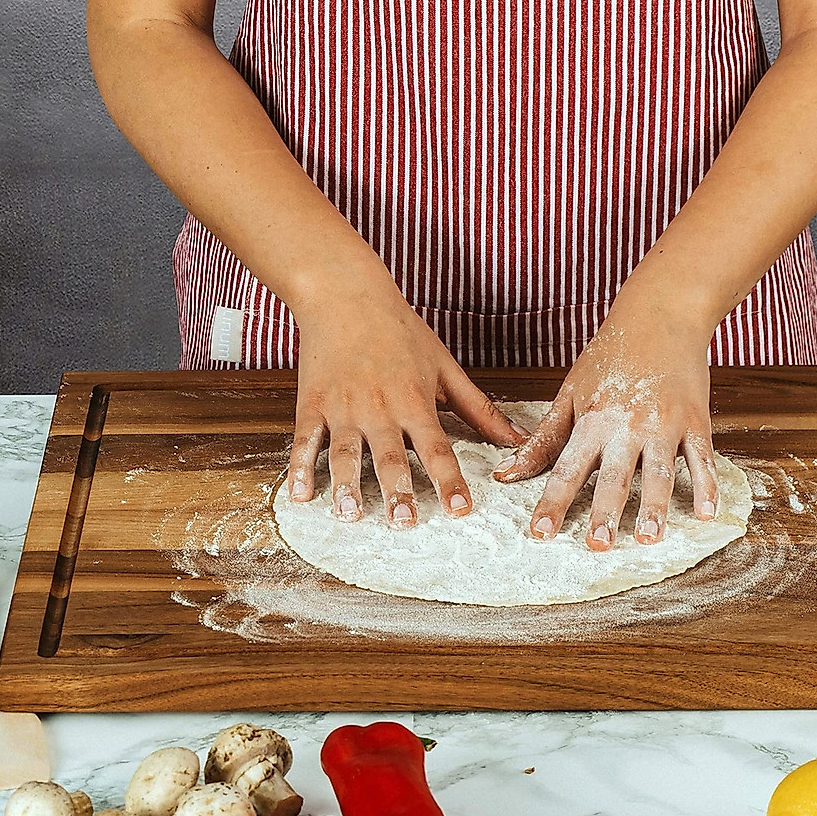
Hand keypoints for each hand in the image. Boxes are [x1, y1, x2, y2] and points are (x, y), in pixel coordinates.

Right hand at [287, 265, 526, 526]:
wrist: (345, 293)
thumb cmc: (400, 329)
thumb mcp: (445, 366)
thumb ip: (479, 408)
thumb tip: (517, 438)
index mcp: (415, 401)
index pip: (437, 448)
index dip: (450, 481)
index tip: (460, 510)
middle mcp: (379, 408)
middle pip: (390, 456)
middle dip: (397, 491)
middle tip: (403, 522)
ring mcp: (342, 408)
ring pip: (344, 454)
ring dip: (347, 486)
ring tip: (350, 515)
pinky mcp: (311, 404)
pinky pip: (305, 441)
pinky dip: (300, 469)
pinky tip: (299, 496)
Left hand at [492, 302, 718, 549]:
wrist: (661, 314)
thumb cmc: (610, 356)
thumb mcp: (570, 394)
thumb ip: (543, 440)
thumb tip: (505, 475)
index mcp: (592, 420)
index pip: (567, 469)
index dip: (552, 502)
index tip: (540, 533)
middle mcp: (627, 425)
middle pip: (614, 476)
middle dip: (605, 512)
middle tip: (597, 545)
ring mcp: (664, 424)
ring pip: (658, 472)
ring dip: (655, 508)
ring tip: (649, 539)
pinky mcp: (695, 421)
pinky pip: (701, 459)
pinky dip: (706, 486)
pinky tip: (706, 514)